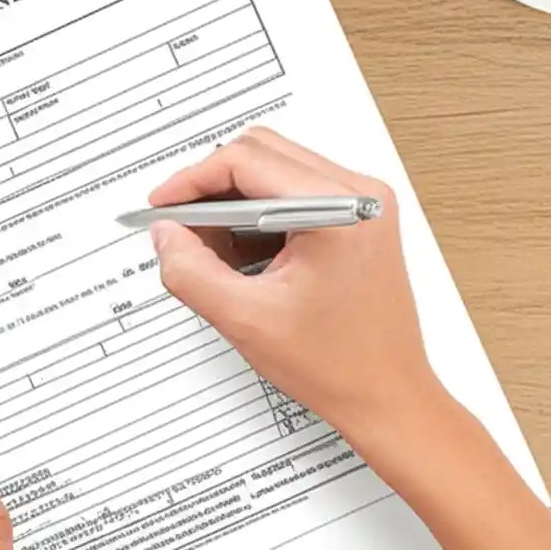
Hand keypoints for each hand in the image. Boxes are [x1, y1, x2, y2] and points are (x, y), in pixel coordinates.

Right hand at [148, 128, 550, 549]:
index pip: (246, 160)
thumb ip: (191, 271)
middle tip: (180, 227)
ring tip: (213, 251)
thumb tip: (166, 235)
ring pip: (274, 170)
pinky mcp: (356, 219)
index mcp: (337, 209)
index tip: (163, 205)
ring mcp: (361, 204)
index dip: (192, 180)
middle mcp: (358, 194)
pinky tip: (242, 258)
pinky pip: (292, 194)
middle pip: (260, 153)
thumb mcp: (245, 319)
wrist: (387, 396)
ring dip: (234, 203)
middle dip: (210, 188)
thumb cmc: (340, 365)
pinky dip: (257, 216)